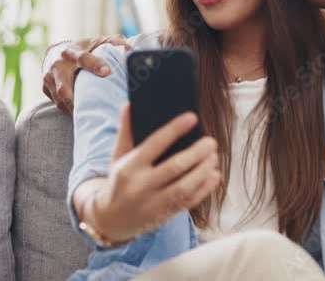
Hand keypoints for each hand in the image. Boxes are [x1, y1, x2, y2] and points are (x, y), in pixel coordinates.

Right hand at [43, 35, 130, 114]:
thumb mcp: (96, 42)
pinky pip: (57, 103)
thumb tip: (129, 48)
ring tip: (89, 117)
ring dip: (73, 109)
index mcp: (72, 52)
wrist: (54, 52)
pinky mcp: (45, 89)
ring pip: (60, 99)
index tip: (108, 72)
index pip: (83, 58)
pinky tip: (80, 116)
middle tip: (92, 110)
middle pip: (64, 87)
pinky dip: (68, 110)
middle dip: (76, 100)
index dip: (95, 64)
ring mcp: (48, 78)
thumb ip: (113, 42)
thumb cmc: (82, 49)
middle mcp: (57, 66)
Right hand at [75, 103, 220, 242]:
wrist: (111, 220)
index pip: (155, 144)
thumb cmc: (119, 181)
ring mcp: (154, 203)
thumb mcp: (118, 157)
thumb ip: (126, 131)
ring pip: (185, 186)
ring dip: (203, 170)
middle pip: (175, 167)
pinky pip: (188, 202)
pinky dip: (204, 189)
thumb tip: (129, 104)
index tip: (192, 117)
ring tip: (214, 156)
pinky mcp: (165, 215)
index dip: (174, 129)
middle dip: (197, 153)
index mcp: (129, 167)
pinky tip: (214, 175)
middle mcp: (141, 185)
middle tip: (211, 141)